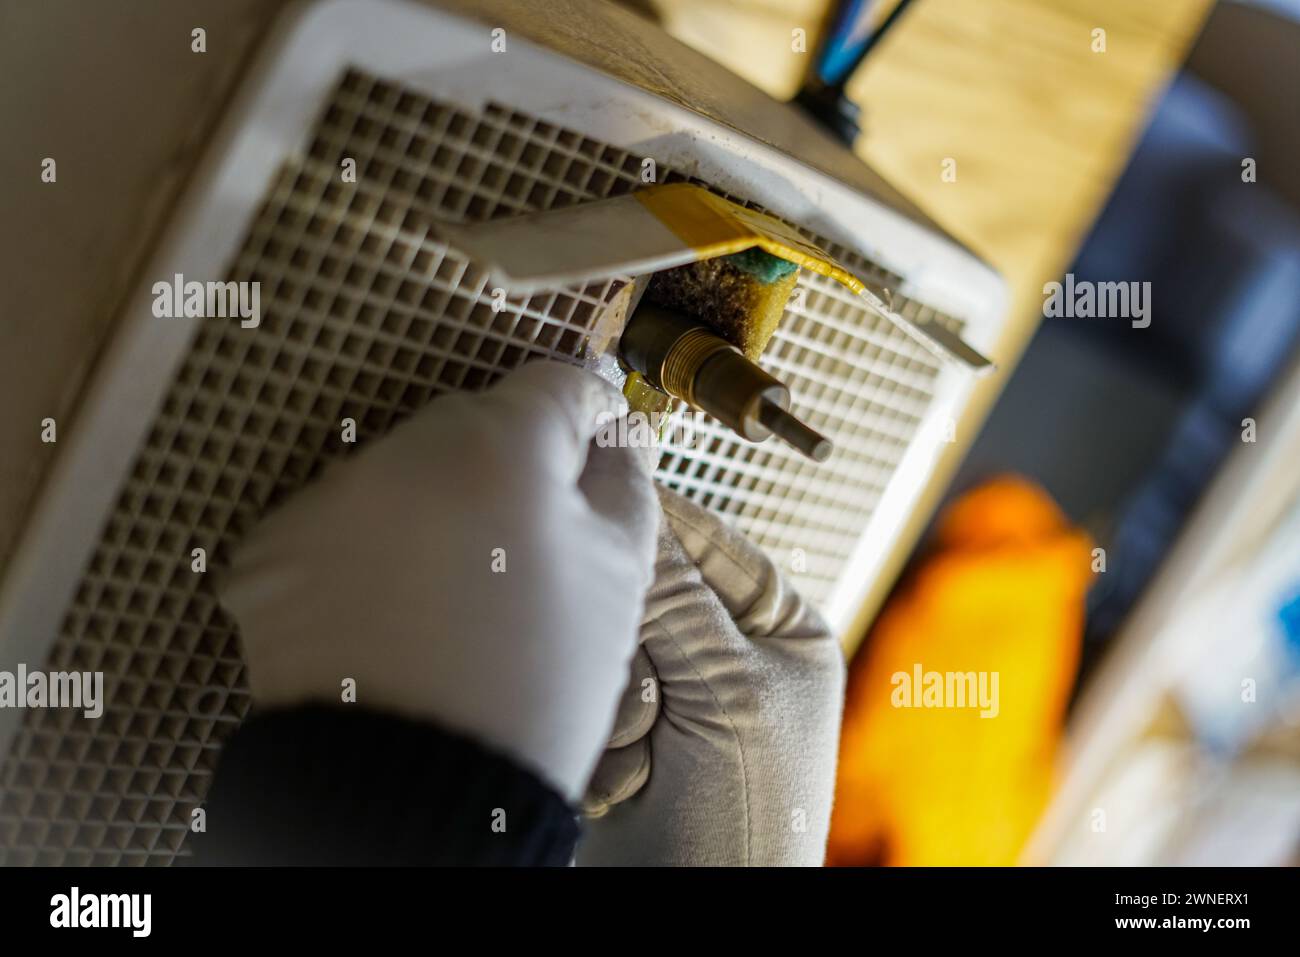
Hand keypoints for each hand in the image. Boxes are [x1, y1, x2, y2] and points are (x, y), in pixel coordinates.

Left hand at [218, 361, 658, 801]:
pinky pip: (335, 525)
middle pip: (472, 425)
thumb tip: (615, 429)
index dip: (587, 416)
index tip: (594, 448)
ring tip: (453, 592)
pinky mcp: (269, 553)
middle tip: (527, 547)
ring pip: (398, 473)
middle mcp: (400, 453)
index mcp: (500, 449)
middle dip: (506, 465)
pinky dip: (364, 552)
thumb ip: (624, 481)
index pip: (555, 385)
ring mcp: (324, 501)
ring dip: (430, 505)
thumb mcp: (617, 577)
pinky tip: (391, 612)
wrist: (416, 791)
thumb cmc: (538, 686)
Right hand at [578, 487, 845, 864]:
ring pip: (608, 641)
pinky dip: (600, 739)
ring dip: (619, 703)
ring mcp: (670, 694)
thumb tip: (634, 512)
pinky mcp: (620, 732)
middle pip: (650, 590)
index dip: (665, 519)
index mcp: (779, 629)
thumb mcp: (728, 692)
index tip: (609, 484)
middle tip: (650, 687)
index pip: (714, 542)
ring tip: (649, 754)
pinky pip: (584, 693)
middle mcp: (726, 653)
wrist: (696, 914)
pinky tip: (627, 784)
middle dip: (641, 645)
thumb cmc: (750, 816)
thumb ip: (676, 599)